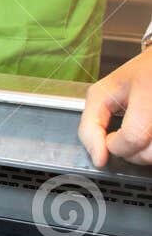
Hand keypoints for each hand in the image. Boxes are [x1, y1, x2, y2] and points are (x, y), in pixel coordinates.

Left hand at [79, 49, 151, 166]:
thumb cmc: (137, 77)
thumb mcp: (104, 92)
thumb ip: (90, 127)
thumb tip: (99, 158)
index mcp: (148, 88)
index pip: (133, 136)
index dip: (116, 144)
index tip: (111, 137)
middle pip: (148, 154)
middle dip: (130, 152)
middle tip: (126, 134)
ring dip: (144, 154)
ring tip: (140, 135)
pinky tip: (149, 135)